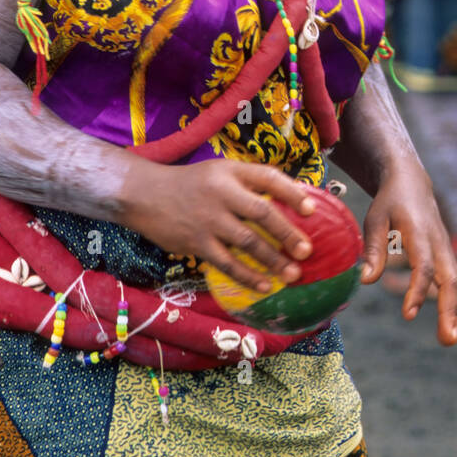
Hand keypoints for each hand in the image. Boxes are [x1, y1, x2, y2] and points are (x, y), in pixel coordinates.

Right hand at [123, 159, 315, 291]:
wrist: (144, 195)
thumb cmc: (190, 184)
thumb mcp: (219, 172)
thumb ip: (248, 183)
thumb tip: (289, 201)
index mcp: (230, 171)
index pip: (268, 177)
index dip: (292, 193)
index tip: (312, 210)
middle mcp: (221, 193)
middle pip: (262, 212)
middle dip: (288, 233)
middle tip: (307, 250)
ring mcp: (209, 219)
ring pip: (248, 241)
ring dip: (273, 259)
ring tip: (293, 274)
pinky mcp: (197, 242)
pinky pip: (227, 263)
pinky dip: (247, 275)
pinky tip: (264, 285)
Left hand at [360, 161, 456, 345]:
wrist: (412, 183)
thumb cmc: (390, 202)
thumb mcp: (375, 218)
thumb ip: (373, 249)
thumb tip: (365, 280)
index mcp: (420, 232)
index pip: (425, 266)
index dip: (418, 291)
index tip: (408, 315)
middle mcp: (439, 243)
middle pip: (452, 279)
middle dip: (450, 310)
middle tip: (446, 339)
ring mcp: (447, 250)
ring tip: (449, 339)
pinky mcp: (447, 257)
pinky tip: (452, 327)